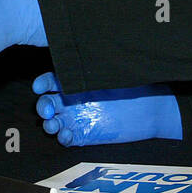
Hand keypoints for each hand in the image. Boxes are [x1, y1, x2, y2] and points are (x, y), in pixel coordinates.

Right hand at [32, 73, 181, 145]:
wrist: (151, 110)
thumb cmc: (135, 86)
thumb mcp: (114, 74)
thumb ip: (94, 68)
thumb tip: (80, 54)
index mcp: (76, 82)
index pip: (51, 81)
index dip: (42, 83)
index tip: (40, 86)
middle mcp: (73, 100)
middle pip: (46, 103)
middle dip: (42, 107)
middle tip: (48, 111)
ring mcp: (78, 118)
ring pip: (52, 122)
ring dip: (49, 124)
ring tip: (54, 125)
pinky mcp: (85, 135)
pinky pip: (66, 138)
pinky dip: (63, 137)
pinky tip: (68, 135)